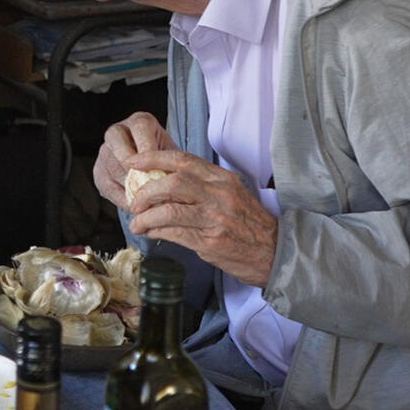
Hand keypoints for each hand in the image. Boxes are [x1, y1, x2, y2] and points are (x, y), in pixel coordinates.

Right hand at [93, 111, 173, 209]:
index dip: (147, 148)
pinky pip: (107, 184)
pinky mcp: (99, 170)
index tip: (156, 167)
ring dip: (127, 183)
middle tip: (146, 184)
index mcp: (139, 122)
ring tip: (144, 198)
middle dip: (133, 166)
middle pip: (119, 143)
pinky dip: (121, 197)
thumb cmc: (166, 162)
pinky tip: (134, 204)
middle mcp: (118, 131)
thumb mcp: (172, 157)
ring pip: (111, 165)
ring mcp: (105, 150)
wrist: (154, 172)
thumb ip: (170, 162)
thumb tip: (168, 179)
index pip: (140, 127)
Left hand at [125, 149, 278, 287]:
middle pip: (172, 183)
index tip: (134, 162)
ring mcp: (215, 218)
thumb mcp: (230, 194)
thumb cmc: (249, 223)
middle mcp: (219, 194)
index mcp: (221, 178)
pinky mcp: (211, 241)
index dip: (152, 158)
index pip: (181, 160)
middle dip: (145, 191)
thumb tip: (164, 182)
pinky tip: (150, 233)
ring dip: (145, 217)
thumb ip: (202, 185)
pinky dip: (156, 232)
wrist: (275, 252)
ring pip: (169, 210)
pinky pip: (175, 233)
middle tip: (135, 201)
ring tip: (137, 222)